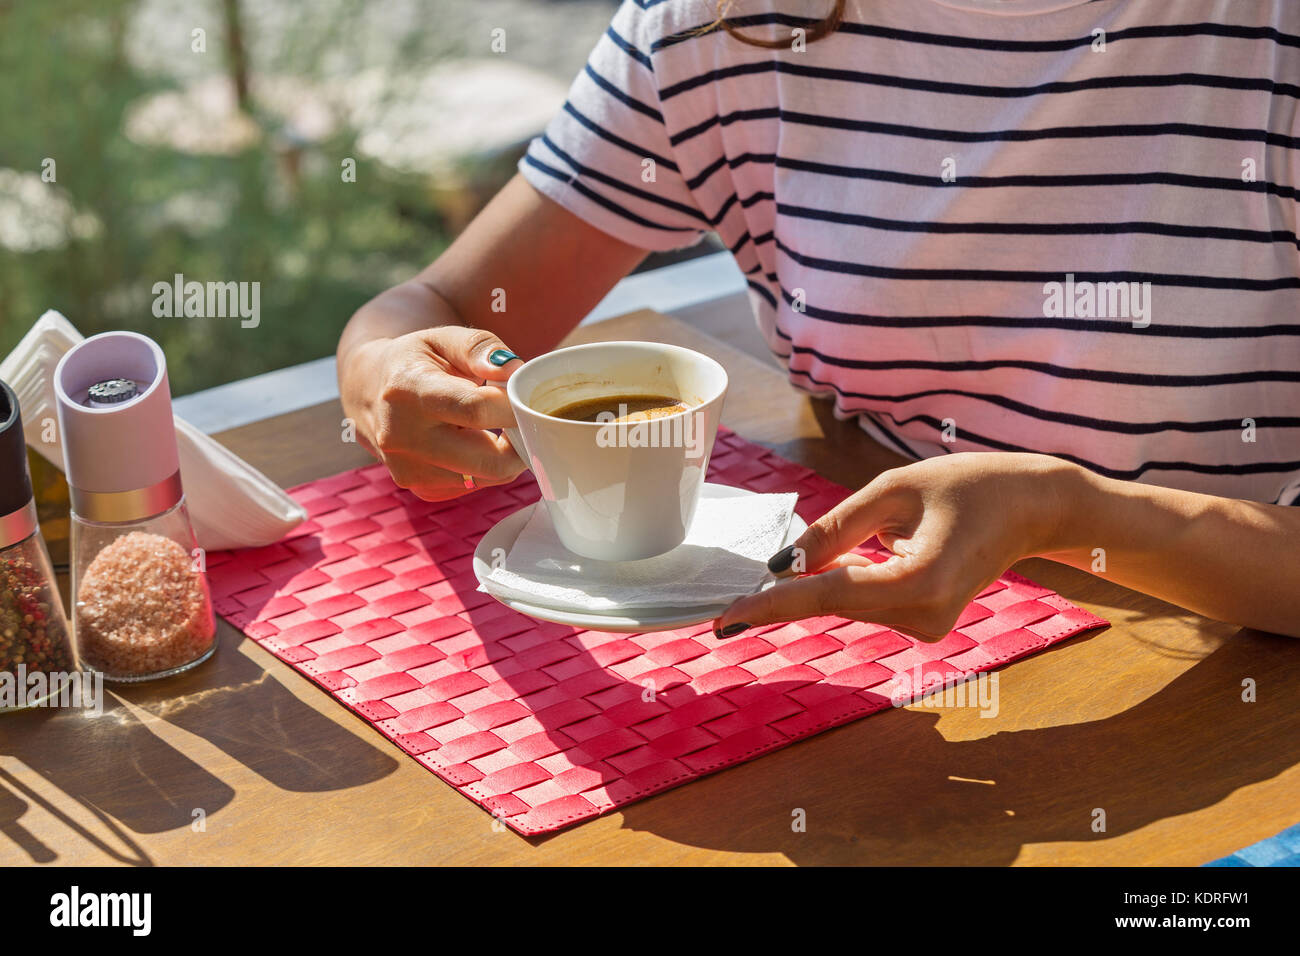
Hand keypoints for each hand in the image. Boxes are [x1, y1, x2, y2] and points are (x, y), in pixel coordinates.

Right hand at [341, 325, 526, 499]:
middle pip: (490, 460)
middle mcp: (402, 436)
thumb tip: (513, 370)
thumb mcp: (443, 338)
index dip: (513, 406)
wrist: (368, 390)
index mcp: (408, 390)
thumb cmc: (415, 360)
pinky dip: (485, 465)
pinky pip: (475, 485)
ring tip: (491, 425)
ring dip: (504, 454)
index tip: (525, 398)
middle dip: (521, 441)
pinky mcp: (420, 488)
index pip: (476, 409)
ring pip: (489, 477)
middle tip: (523, 419)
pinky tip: (471, 441)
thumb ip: (480, 347)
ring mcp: (409, 469)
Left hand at [714, 453, 1075, 641]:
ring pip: (847, 605)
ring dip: (823, 582)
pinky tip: (856, 561)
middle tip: (730, 603)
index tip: (724, 620)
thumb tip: (781, 566)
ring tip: (843, 549)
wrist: (1032, 507)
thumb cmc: (967, 486)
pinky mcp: (926, 624)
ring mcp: (929, 626)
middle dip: (786, 593)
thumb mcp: (892, 491)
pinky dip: (846, 585)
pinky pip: (866, 604)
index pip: (828, 595)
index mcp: (921, 580)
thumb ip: (834, 527)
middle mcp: (926, 615)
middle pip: (833, 602)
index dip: (771, 604)